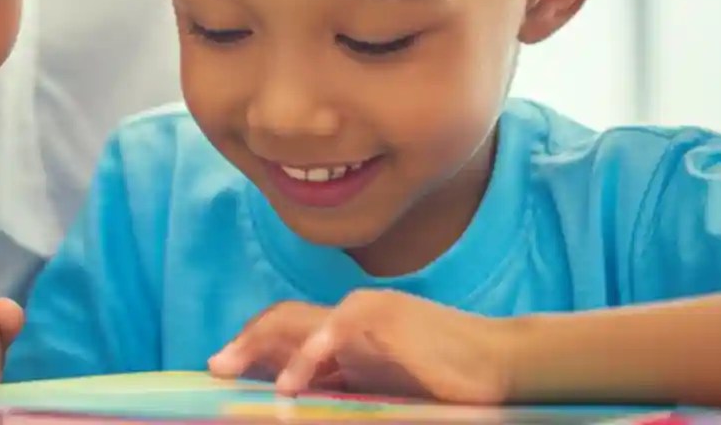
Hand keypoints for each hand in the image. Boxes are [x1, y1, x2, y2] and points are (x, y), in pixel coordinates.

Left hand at [209, 290, 512, 403]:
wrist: (505, 366)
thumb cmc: (450, 385)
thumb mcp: (386, 395)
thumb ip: (345, 394)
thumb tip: (301, 405)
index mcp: (349, 342)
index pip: (289, 333)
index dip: (254, 347)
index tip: (224, 369)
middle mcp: (351, 323)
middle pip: (283, 321)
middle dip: (246, 342)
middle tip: (215, 367)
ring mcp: (368, 315)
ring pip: (298, 320)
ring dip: (260, 344)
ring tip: (232, 368)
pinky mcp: (387, 317)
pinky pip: (336, 328)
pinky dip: (308, 354)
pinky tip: (290, 384)